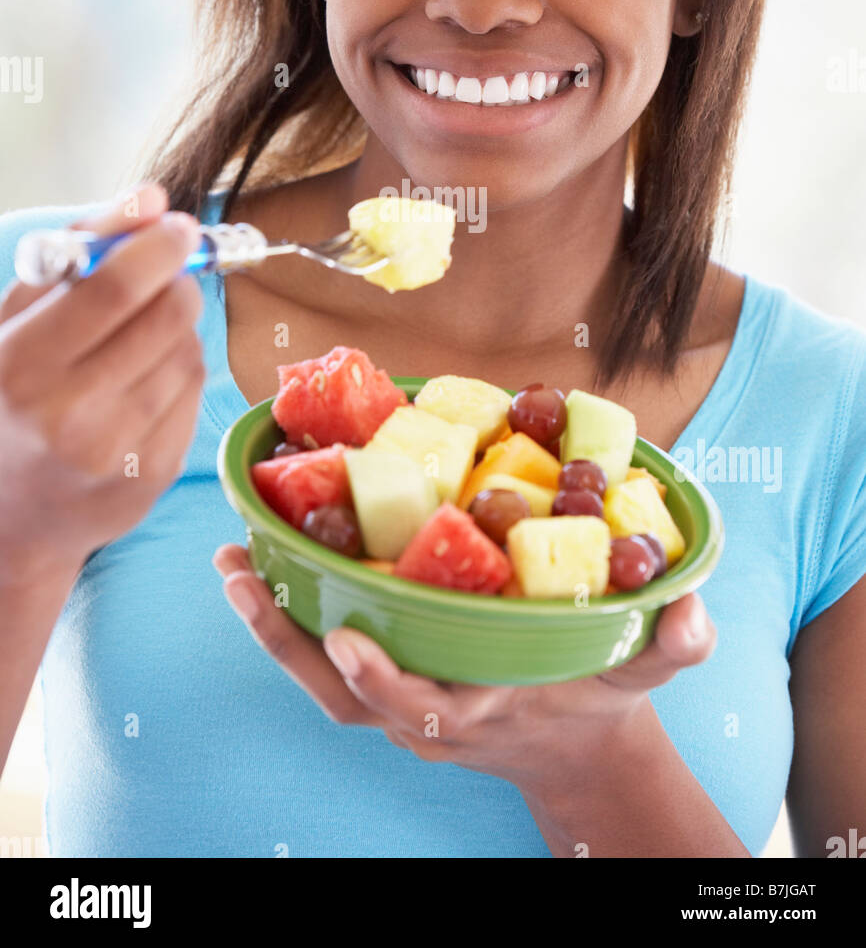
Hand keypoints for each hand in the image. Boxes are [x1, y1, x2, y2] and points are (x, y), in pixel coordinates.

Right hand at [0, 182, 205, 585]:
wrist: (12, 509)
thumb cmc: (11, 393)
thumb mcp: (15, 316)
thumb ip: (77, 245)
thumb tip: (152, 196)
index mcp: (21, 367)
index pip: (114, 289)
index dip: (158, 246)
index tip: (176, 226)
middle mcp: (70, 416)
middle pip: (167, 317)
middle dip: (179, 281)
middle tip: (167, 273)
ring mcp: (120, 453)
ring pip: (189, 350)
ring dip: (177, 328)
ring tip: (137, 339)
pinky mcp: (158, 474)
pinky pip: (195, 391)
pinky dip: (181, 370)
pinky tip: (144, 381)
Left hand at [212, 543, 715, 791]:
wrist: (574, 752)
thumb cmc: (602, 700)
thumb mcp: (646, 672)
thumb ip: (676, 645)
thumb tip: (695, 614)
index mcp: (487, 709)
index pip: (425, 708)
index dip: (384, 681)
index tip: (348, 638)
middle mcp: (431, 716)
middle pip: (344, 697)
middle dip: (288, 644)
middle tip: (240, 575)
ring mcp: (404, 708)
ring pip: (322, 684)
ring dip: (273, 629)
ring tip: (231, 564)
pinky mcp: (392, 690)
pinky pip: (329, 665)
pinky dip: (292, 626)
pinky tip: (263, 570)